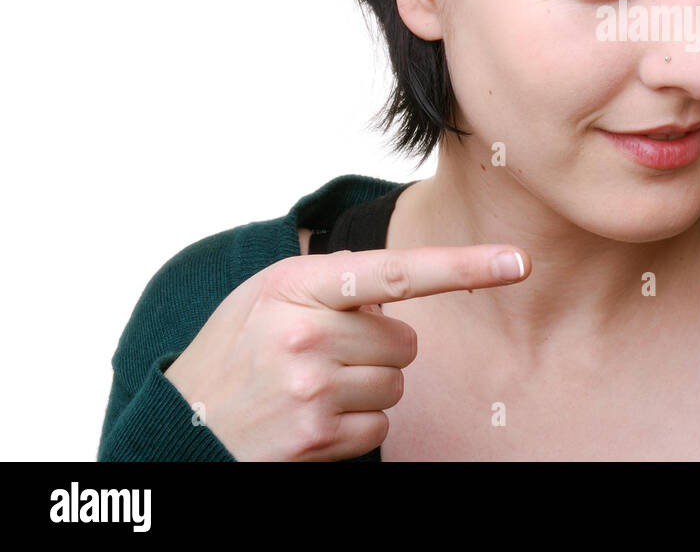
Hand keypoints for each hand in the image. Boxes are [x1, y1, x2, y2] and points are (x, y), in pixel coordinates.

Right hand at [163, 244, 530, 460]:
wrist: (181, 426)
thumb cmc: (236, 350)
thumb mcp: (272, 295)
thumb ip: (336, 284)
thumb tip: (403, 291)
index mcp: (297, 285)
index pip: (399, 272)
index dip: (465, 266)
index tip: (518, 261)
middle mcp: (306, 334)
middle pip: (404, 341)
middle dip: (375, 350)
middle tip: (321, 356)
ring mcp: (312, 389)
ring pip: (395, 385)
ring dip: (365, 389)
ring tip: (310, 387)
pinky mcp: (317, 438)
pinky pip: (380, 427)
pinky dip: (355, 426)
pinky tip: (311, 419)